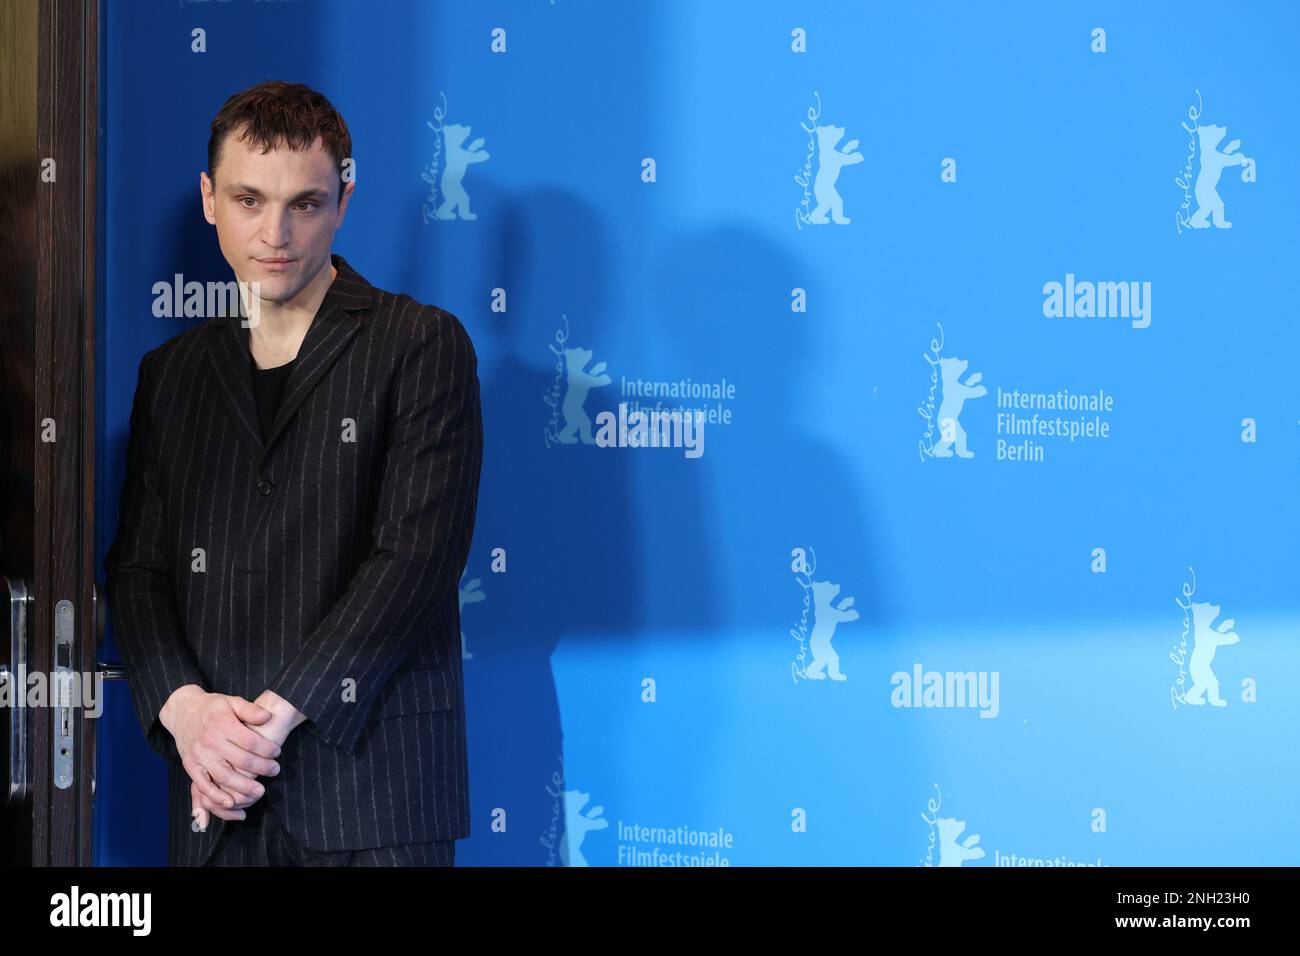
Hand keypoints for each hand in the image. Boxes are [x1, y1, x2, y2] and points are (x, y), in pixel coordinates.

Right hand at [190, 688, 305, 829]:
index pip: (249, 741)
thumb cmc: (212, 707)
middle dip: (261, 768)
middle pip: (240, 760)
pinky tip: (231, 803)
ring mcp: (199, 755)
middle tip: (275, 771)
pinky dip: (216, 796)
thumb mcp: (232, 701)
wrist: (182, 710)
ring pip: (224, 776)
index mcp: (222, 724)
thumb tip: (268, 717)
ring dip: (244, 787)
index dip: (266, 748)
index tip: (277, 752)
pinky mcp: (190, 766)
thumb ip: (250, 710)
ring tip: (260, 792)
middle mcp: (210, 741)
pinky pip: (203, 785)